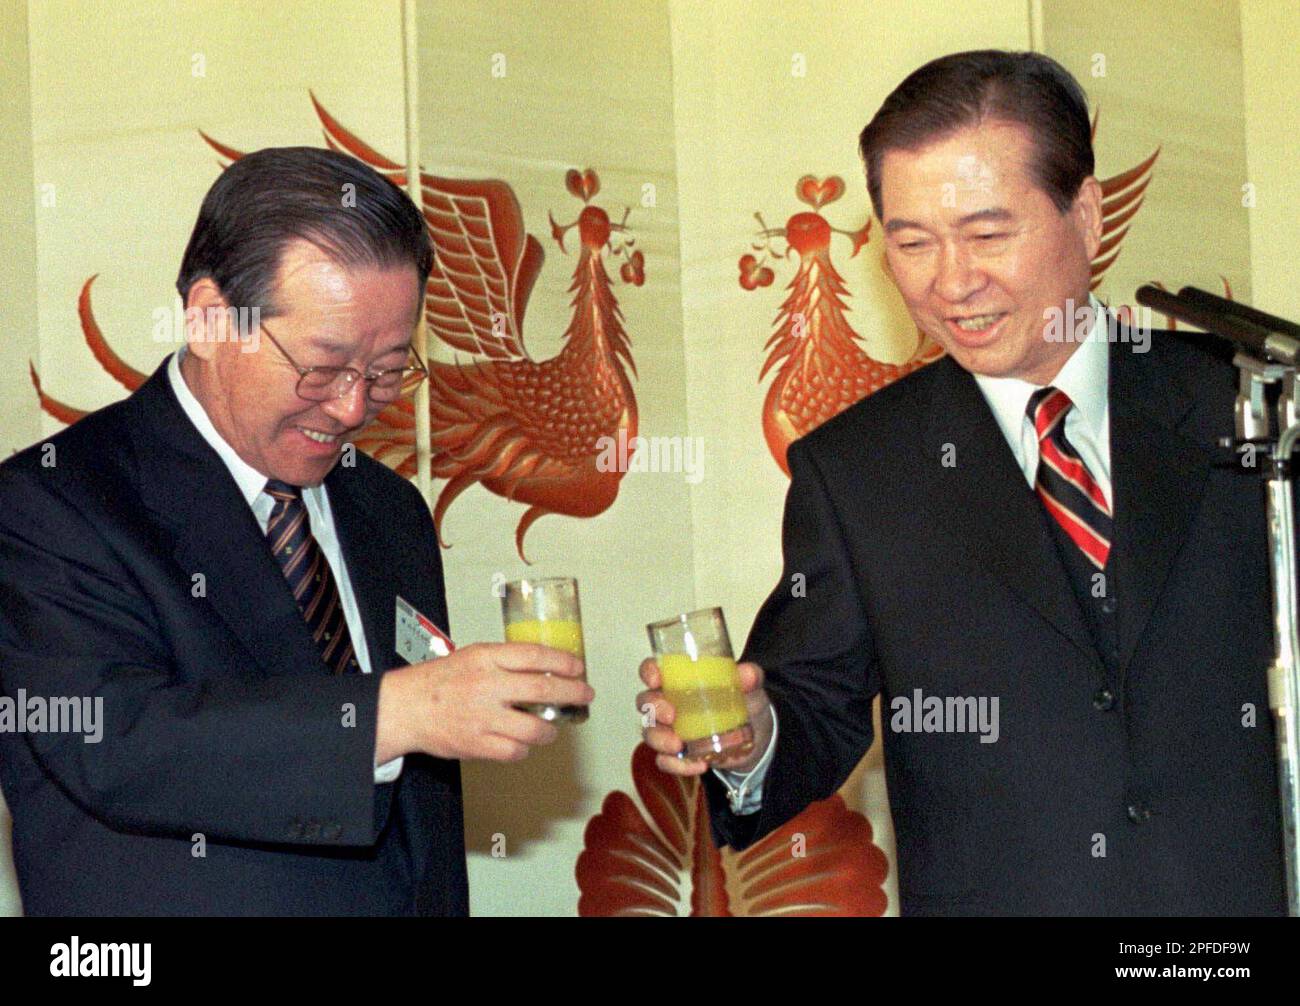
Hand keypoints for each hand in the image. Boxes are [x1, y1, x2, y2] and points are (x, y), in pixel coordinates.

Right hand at [377, 642, 592, 761]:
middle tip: (585, 695)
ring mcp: (482, 717)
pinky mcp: (476, 744)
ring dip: (551, 729)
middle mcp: (486, 685)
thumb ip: (505, 661)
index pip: (534, 656)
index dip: (562, 662)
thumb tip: (545, 668)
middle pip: (542, 690)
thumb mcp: (473, 656)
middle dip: (572, 693)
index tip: (578, 667)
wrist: (405, 707)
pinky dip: (524, 749)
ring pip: (534, 728)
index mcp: (486, 658)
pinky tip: (523, 743)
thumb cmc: (440, 680)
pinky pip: (515, 751)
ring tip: (552, 728)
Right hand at [636, 658, 772, 776]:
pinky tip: (699, 764)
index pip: (652, 670)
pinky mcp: (678, 755)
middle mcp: (669, 703)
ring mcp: (670, 730)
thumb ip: (751, 678)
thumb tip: (747, 674)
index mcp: (680, 680)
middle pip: (645, 702)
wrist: (758, 740)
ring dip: (659, 740)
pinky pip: (666, 761)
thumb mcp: (752, 688)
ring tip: (678, 746)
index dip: (648, 672)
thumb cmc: (746, 705)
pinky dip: (678, 765)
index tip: (655, 679)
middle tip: (671, 715)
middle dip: (653, 708)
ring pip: (650, 733)